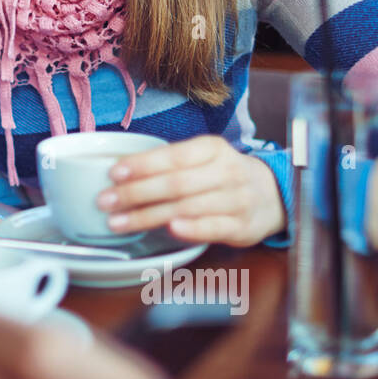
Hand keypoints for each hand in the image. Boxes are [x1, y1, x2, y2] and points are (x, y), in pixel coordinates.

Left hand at [97, 135, 285, 246]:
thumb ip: (170, 164)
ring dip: (148, 216)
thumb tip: (119, 173)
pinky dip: (191, 229)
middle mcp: (227, 171)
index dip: (142, 164)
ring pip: (188, 207)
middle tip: (105, 201)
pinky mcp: (242, 226)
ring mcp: (236, 199)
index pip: (173, 155)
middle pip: (176, 183)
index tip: (113, 173)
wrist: (273, 195)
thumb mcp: (202, 159)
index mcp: (213, 149)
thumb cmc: (222, 176)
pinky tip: (169, 229)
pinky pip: (214, 227)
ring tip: (118, 222)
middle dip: (136, 193)